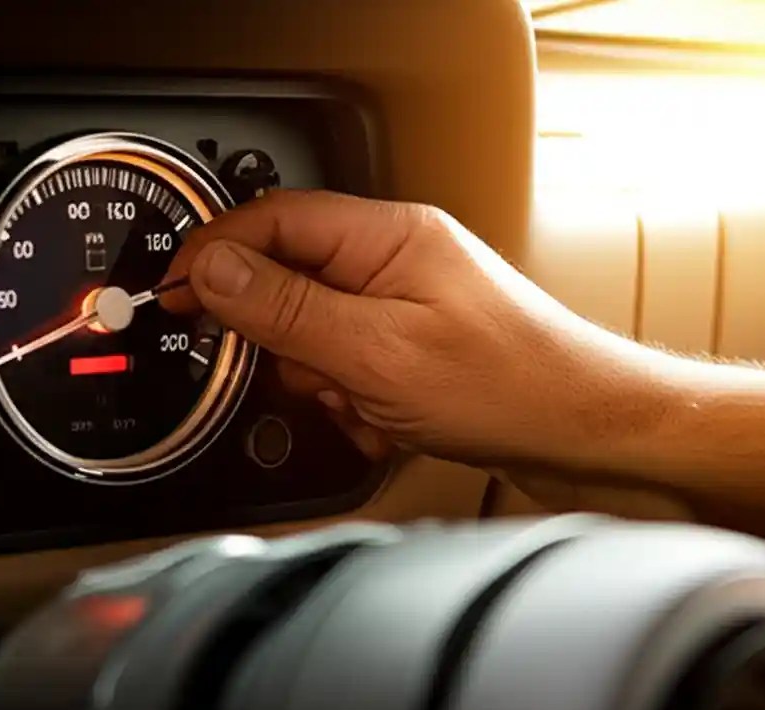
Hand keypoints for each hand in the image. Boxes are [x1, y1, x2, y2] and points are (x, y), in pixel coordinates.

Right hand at [163, 190, 670, 469]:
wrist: (590, 435)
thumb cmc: (513, 385)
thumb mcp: (377, 353)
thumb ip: (287, 309)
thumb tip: (214, 271)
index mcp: (386, 236)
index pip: (271, 220)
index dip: (214, 256)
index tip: (175, 296)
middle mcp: (394, 259)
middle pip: (285, 281)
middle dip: (288, 343)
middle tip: (315, 376)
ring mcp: (403, 304)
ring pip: (312, 334)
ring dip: (325, 381)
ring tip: (369, 404)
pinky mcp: (412, 348)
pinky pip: (346, 367)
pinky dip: (353, 402)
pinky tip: (389, 422)